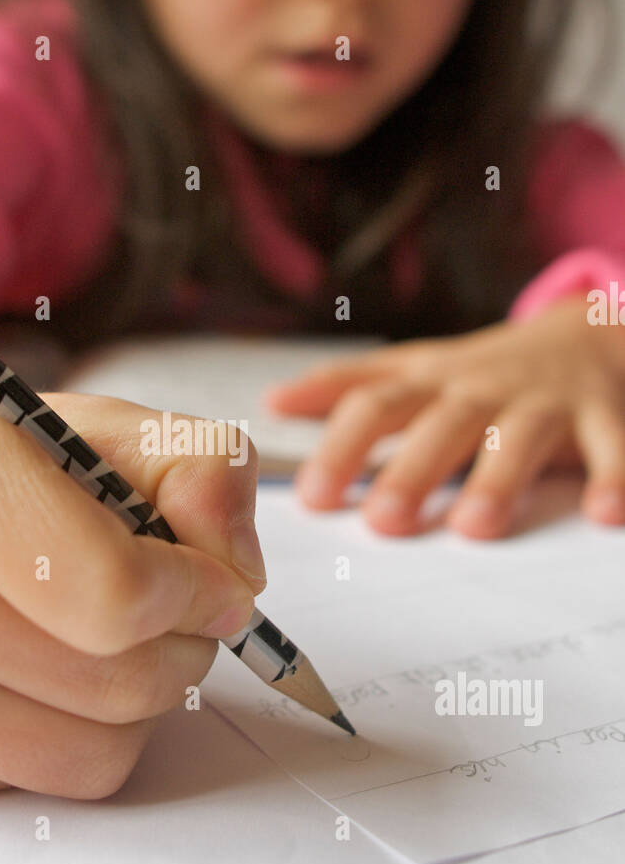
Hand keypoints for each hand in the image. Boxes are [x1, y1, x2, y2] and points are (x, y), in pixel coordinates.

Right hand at [0, 391, 263, 797]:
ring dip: (145, 704)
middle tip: (171, 609)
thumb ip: (202, 468)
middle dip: (185, 649)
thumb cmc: (4, 479)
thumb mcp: (109, 433)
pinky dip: (90, 741)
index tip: (213, 579)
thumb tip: (238, 575)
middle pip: (124, 682)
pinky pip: (60, 785)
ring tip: (111, 641)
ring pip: (102, 753)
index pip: (118, 592)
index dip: (198, 593)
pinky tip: (53, 682)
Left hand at [266, 295, 624, 537]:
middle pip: (442, 425)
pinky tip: (604, 516)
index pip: (378, 406)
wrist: (595, 336)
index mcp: (434, 383)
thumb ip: (349, 386)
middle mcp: (485, 389)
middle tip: (383, 523)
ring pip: (519, 437)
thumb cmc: (490, 371)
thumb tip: (274, 404)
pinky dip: (612, 479)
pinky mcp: (607, 417)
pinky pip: (612, 448)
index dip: (343, 449)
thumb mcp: (419, 370)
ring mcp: (547, 402)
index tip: (313, 499)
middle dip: (411, 471)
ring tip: (474, 527)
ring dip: (496, 479)